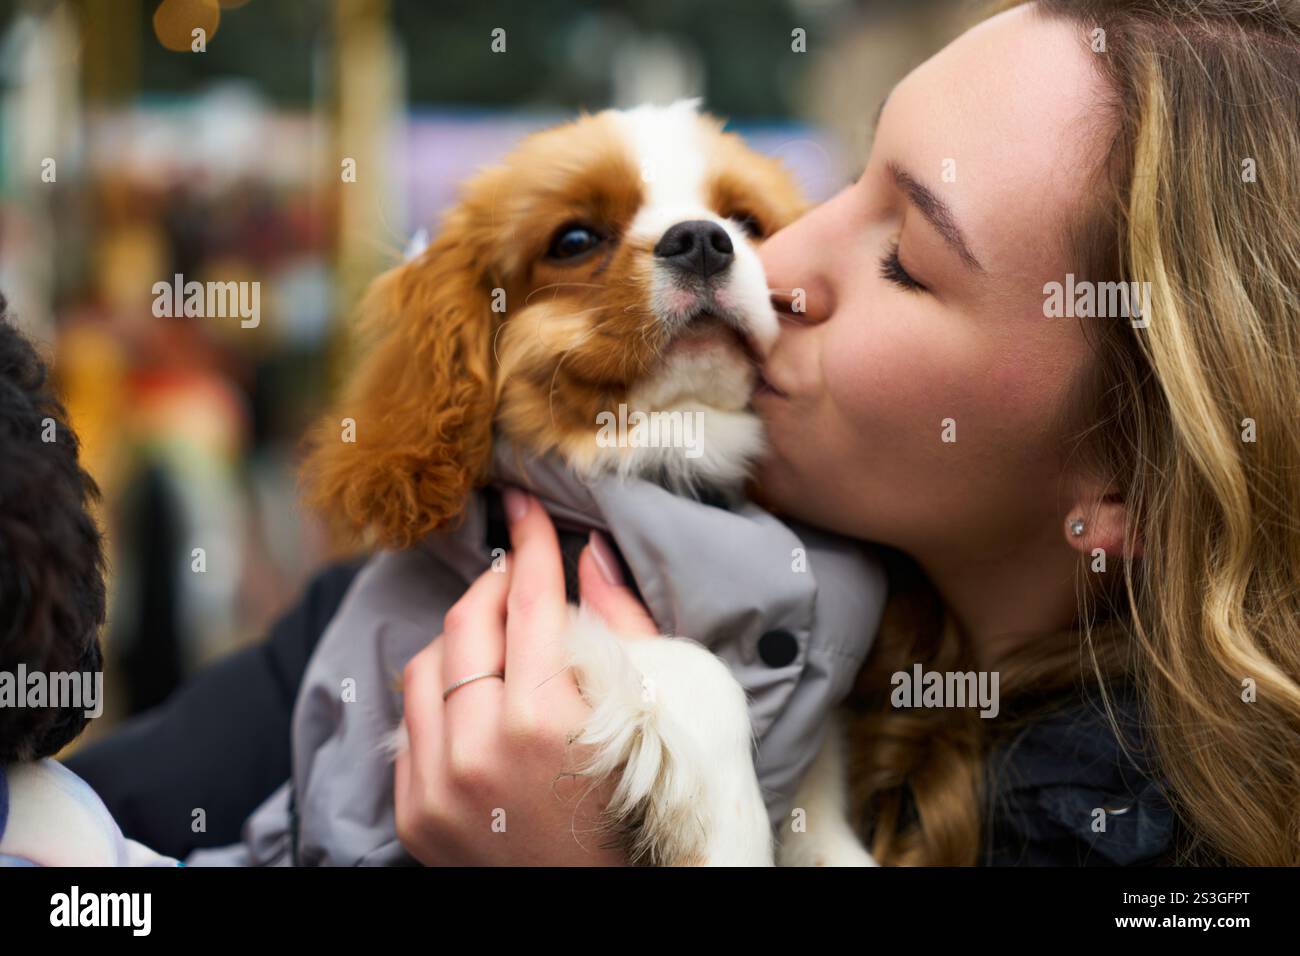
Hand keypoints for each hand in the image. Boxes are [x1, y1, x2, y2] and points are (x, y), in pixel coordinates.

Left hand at [394, 486, 658, 864]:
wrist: (602, 902)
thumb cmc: (647, 807)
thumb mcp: (660, 713)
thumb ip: (622, 627)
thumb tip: (591, 554)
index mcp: (547, 721)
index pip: (528, 601)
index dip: (530, 542)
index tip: (524, 503)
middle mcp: (479, 752)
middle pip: (465, 622)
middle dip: (493, 584)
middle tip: (517, 574)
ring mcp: (437, 788)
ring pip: (423, 667)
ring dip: (462, 643)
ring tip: (501, 649)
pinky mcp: (414, 816)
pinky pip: (410, 726)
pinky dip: (443, 702)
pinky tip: (481, 707)